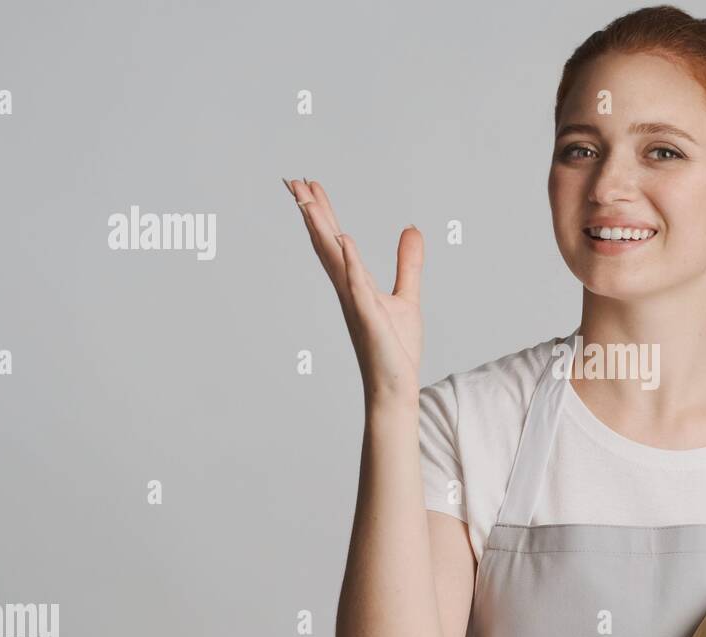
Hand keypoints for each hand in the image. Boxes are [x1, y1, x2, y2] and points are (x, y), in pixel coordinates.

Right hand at [285, 178, 423, 408]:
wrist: (395, 387)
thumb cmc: (395, 348)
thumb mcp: (407, 297)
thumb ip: (408, 263)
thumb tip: (412, 229)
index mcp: (355, 284)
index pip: (335, 241)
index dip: (323, 213)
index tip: (309, 185)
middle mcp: (348, 291)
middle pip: (325, 244)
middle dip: (311, 212)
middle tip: (294, 181)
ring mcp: (355, 303)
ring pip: (335, 259)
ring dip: (322, 230)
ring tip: (309, 200)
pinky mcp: (369, 317)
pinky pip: (358, 286)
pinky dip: (351, 263)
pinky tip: (345, 240)